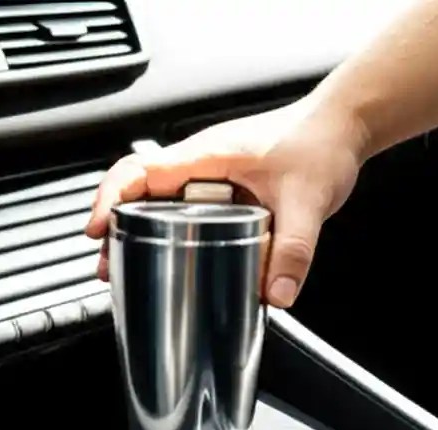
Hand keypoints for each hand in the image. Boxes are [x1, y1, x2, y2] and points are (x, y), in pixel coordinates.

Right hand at [84, 98, 366, 307]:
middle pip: (139, 192)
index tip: (95, 229)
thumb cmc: (320, 141)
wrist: (342, 128)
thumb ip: (293, 250)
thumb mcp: (308, 200)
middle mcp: (201, 164)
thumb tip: (276, 293)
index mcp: (207, 155)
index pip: (139, 170)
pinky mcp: (225, 191)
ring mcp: (211, 177)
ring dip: (141, 232)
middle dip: (116, 228)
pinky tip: (175, 259)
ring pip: (160, 203)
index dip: (109, 199)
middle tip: (107, 265)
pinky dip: (172, 233)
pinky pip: (187, 212)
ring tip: (129, 268)